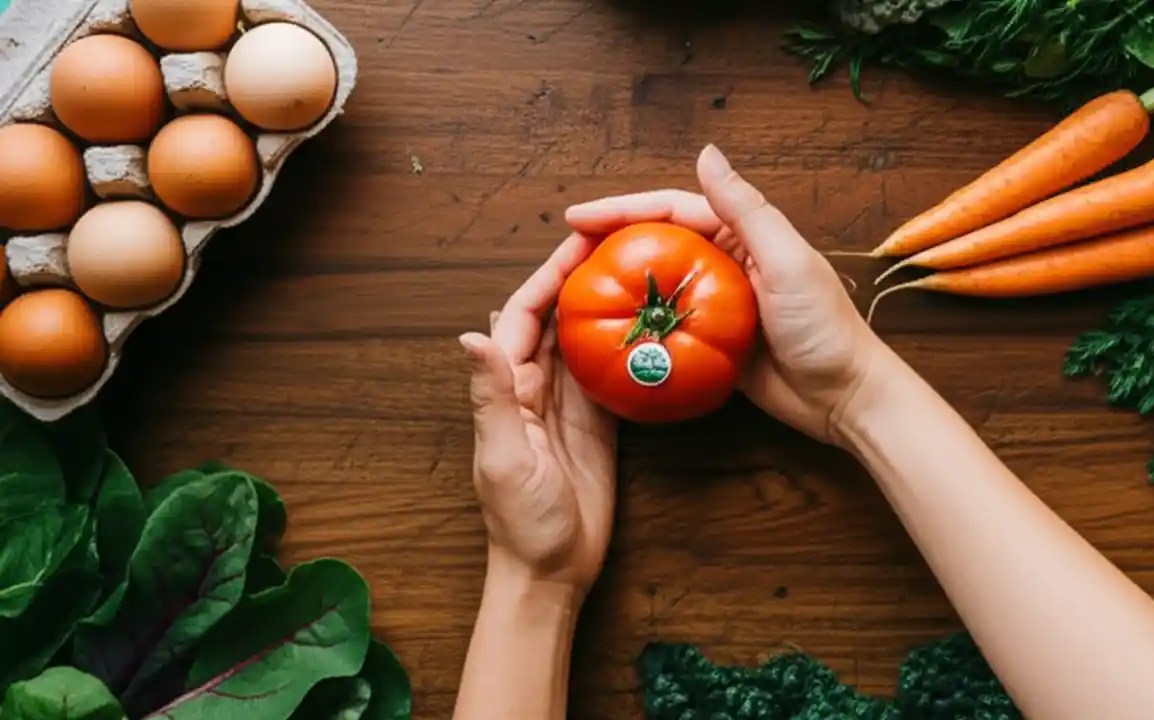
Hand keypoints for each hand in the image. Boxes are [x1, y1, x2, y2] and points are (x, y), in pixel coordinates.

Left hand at [460, 233, 616, 599]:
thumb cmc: (522, 523)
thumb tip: (471, 336)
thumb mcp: (505, 458)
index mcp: (508, 390)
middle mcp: (535, 389)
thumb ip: (493, 397)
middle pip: (554, 318)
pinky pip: (608, 375)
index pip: (522, 316)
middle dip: (578, 277)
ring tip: (635, 268)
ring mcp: (567, 406)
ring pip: (582, 340)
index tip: (576, 240)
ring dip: (602, 305)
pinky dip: (623, 346)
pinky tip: (647, 325)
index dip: (547, 276)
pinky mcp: (597, 425)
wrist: (552, 571)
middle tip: (614, 240)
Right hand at [565, 145, 888, 443]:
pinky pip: (664, 329)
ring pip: (653, 286)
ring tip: (570, 292)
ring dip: (615, 284)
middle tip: (561, 255)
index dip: (621, 209)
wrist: (845, 397)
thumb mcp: (786, 260)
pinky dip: (635, 328)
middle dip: (607, 242)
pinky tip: (604, 336)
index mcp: (741, 236)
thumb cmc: (825, 328)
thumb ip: (745, 208)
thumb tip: (706, 153)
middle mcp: (724, 264)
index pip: (670, 210)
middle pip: (654, 243)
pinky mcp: (712, 345)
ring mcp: (714, 306)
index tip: (575, 217)